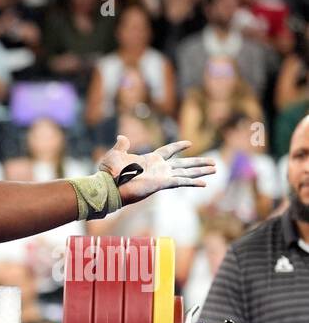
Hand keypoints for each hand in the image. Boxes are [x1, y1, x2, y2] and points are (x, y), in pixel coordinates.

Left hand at [98, 135, 215, 205]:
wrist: (108, 185)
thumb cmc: (109, 171)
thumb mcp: (116, 154)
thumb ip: (122, 145)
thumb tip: (122, 137)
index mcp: (150, 159)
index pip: (168, 151)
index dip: (178, 147)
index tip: (189, 143)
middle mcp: (159, 168)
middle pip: (184, 164)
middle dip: (198, 163)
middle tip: (213, 162)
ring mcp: (161, 176)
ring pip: (186, 173)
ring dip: (201, 171)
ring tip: (215, 168)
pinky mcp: (161, 184)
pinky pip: (180, 182)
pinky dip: (192, 182)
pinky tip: (204, 183)